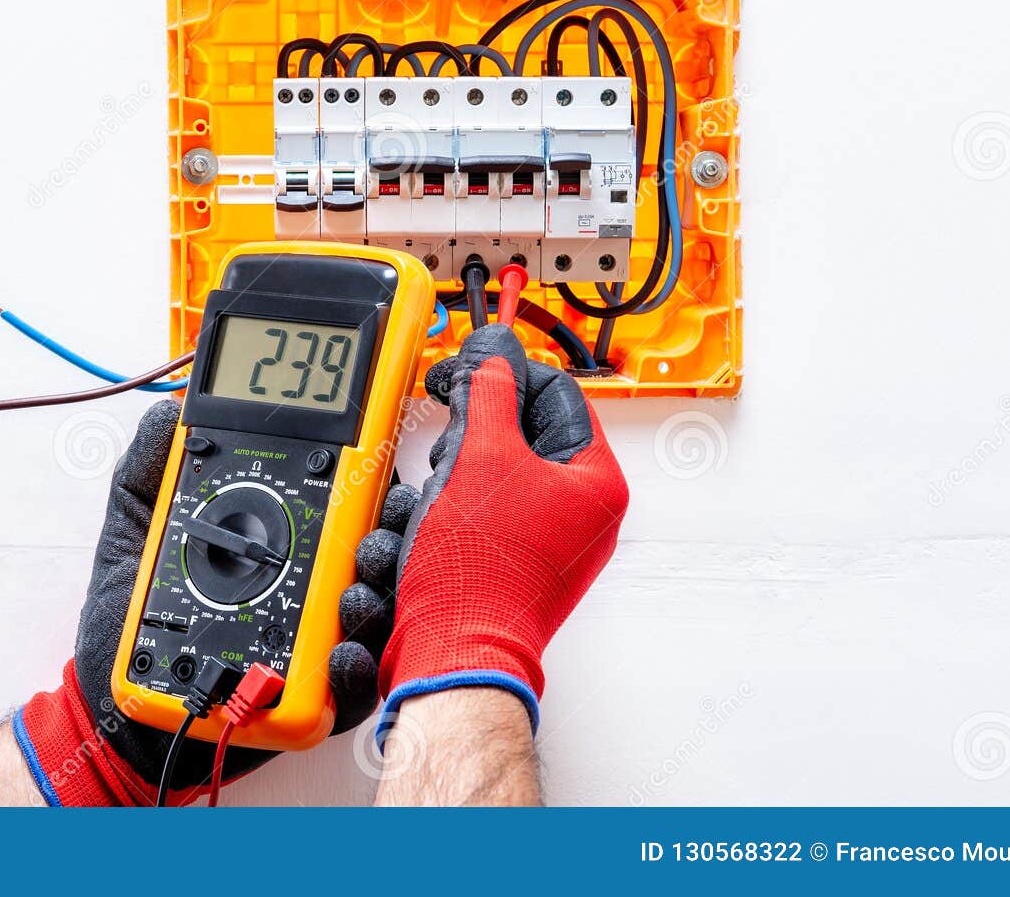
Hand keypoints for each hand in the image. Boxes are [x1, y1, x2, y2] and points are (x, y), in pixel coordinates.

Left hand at [16, 399, 400, 804]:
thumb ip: (152, 469)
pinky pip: (354, 687)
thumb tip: (171, 409)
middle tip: (373, 530)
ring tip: (353, 588)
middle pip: (378, 547)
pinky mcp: (313, 700)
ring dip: (379, 592)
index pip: (345, 496)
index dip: (372, 471)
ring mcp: (319, 642)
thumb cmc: (135, 622)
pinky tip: (337, 649)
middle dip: (392, 529)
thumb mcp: (137, 531)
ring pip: (378, 611)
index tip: (378, 449)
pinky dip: (353, 666)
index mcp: (286, 538)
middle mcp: (313, 586)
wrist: (117, 710)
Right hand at [374, 324, 627, 734]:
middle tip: (444, 458)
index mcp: (593, 482)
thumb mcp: (480, 455)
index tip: (460, 370)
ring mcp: (534, 546)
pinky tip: (415, 548)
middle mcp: (573, 515)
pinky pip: (457, 523)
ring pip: (471, 482)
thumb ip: (487, 389)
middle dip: (458, 446)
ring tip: (427, 518)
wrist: (449, 656)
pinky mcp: (495, 571)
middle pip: (507, 438)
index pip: (552, 391)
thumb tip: (493, 352)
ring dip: (432, 492)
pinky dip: (427, 528)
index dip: (501, 373)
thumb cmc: (479, 575)